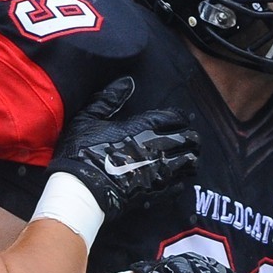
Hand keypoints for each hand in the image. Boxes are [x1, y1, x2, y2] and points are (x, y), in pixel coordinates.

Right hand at [48, 76, 198, 216]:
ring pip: (191, 161)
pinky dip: (181, 179)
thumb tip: (126, 82)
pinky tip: (174, 177)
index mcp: (143, 128)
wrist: (81, 190)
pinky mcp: (159, 191)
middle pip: (190, 139)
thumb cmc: (81, 153)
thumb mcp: (88, 120)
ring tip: (184, 156)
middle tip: (185, 138)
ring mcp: (161, 172)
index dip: (179, 118)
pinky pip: (181, 183)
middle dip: (190, 137)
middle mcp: (158, 149)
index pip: (176, 118)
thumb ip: (108, 100)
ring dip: (190, 157)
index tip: (177, 120)